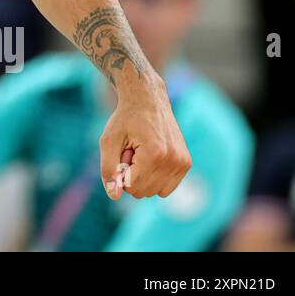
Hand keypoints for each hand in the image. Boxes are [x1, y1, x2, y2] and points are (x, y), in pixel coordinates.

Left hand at [99, 75, 191, 199]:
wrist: (147, 99)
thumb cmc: (125, 119)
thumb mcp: (108, 141)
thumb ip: (108, 169)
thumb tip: (114, 196)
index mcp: (155, 154)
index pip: (132, 186)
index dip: (121, 172)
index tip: (123, 151)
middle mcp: (173, 160)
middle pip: (143, 192)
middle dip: (131, 175)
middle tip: (132, 150)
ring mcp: (182, 162)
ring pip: (155, 192)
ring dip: (143, 177)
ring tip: (141, 153)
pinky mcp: (186, 163)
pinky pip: (166, 188)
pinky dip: (155, 177)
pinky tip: (151, 157)